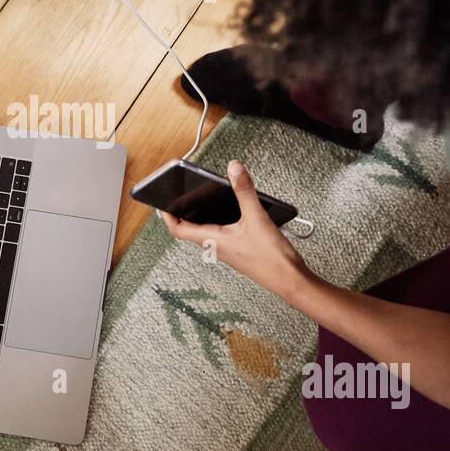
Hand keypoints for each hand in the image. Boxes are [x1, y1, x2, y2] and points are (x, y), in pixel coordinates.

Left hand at [160, 160, 310, 297]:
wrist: (290, 281)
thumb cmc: (271, 259)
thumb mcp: (256, 218)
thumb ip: (244, 191)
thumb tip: (234, 169)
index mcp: (213, 240)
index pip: (179, 229)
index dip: (167, 216)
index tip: (160, 203)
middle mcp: (216, 246)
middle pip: (189, 230)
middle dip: (181, 213)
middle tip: (176, 198)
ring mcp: (227, 250)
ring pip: (205, 232)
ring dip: (199, 217)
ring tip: (197, 201)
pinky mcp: (239, 250)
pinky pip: (220, 234)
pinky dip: (218, 221)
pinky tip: (229, 212)